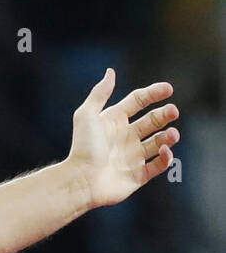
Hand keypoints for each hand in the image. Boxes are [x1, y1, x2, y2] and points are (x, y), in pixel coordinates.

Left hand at [67, 68, 177, 207]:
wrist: (80, 181)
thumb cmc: (82, 148)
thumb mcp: (86, 116)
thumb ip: (100, 93)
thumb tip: (111, 71)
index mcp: (114, 121)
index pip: (139, 101)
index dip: (154, 93)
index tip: (168, 89)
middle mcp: (125, 137)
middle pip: (153, 120)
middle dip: (165, 114)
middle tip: (172, 112)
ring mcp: (132, 157)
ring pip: (159, 142)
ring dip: (169, 136)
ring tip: (171, 135)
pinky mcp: (138, 176)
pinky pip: (158, 165)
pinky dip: (166, 158)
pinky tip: (165, 151)